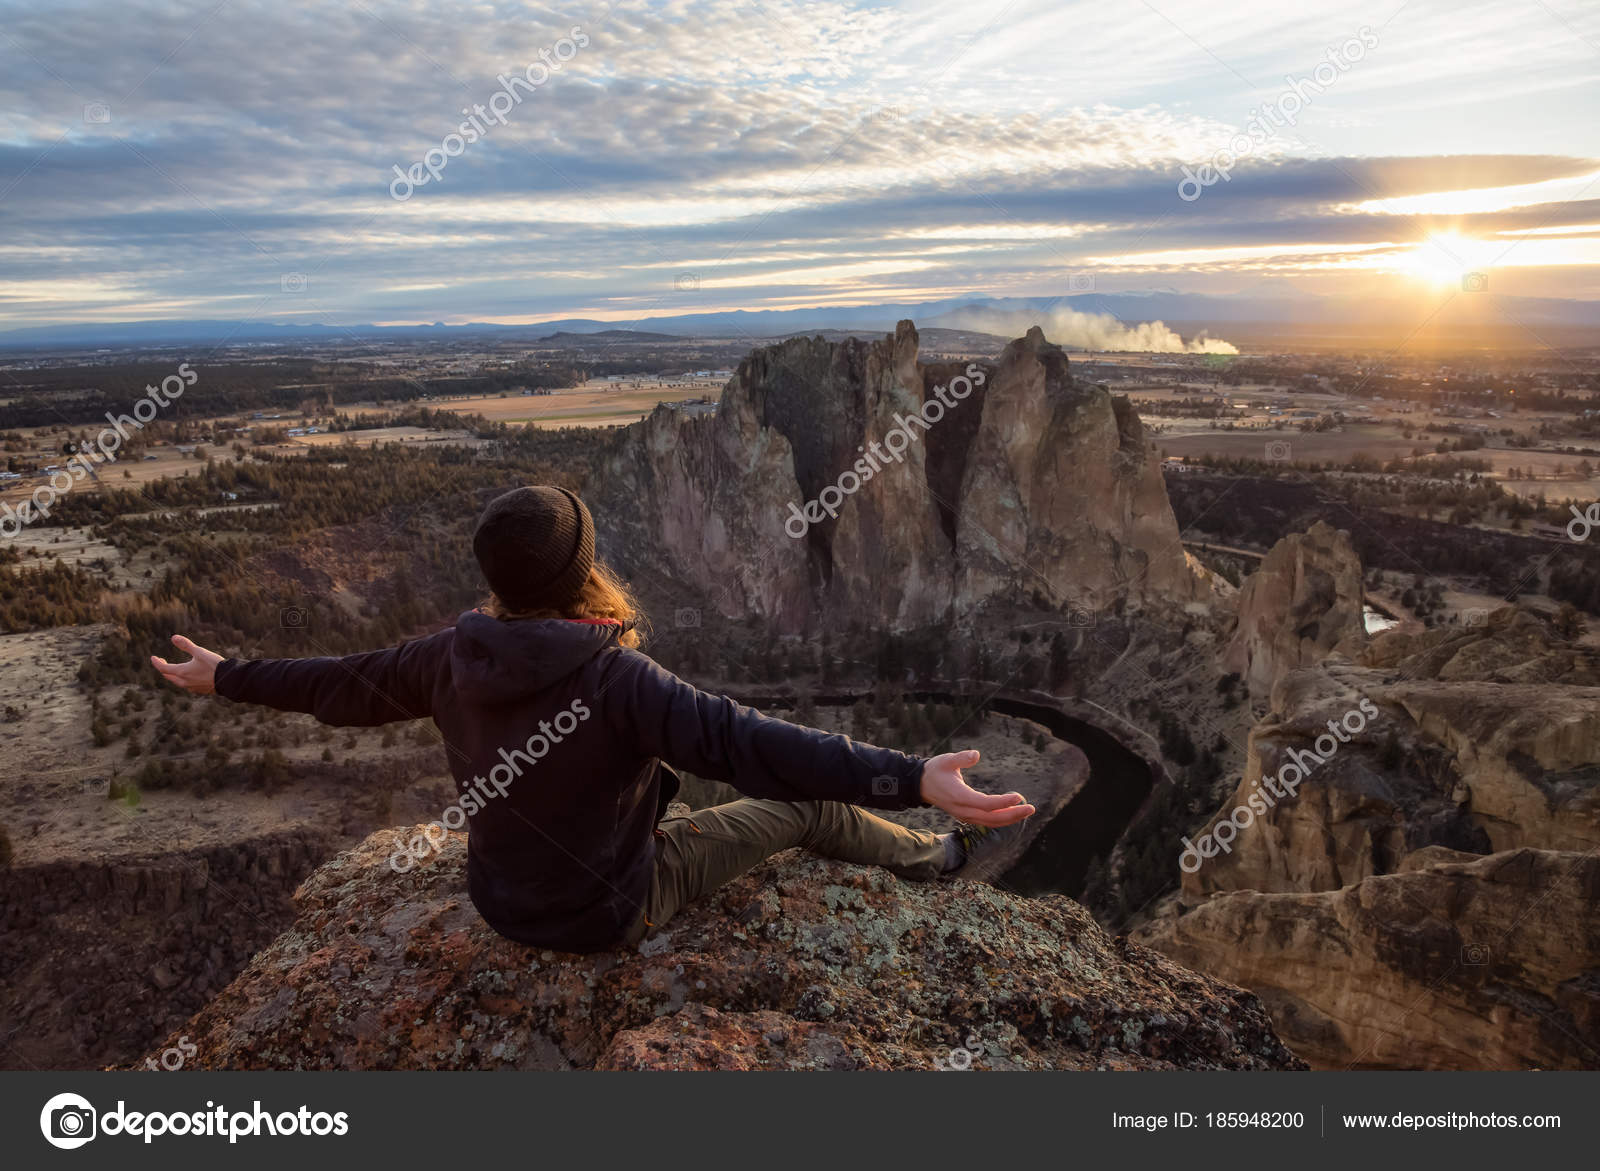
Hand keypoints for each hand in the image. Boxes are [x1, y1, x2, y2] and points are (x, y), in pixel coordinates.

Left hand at [150, 634, 223, 694]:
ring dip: (173, 675)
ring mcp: (192, 688)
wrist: (228, 679)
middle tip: (162, 661)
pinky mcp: (200, 691)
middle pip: (168, 676)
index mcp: (182, 672)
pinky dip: (184, 680)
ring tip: (175, 669)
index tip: (153, 657)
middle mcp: (184, 682)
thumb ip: (186, 645)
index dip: (156, 662)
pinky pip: (187, 686)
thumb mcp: (199, 652)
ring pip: (177, 682)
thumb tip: (173, 637)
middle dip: (164, 669)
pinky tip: (190, 677)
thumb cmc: (213, 664)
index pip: (163, 668)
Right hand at [918, 750, 1034, 826]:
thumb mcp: (946, 760)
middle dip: (1013, 814)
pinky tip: (1012, 813)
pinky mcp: (966, 816)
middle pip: (991, 818)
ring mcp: (964, 815)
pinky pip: (986, 822)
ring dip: (1009, 819)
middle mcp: (963, 810)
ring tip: (1026, 811)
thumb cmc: (935, 770)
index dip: (1003, 802)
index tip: (1018, 797)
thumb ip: (962, 758)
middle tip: (1030, 808)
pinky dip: (1000, 820)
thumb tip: (976, 754)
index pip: (985, 804)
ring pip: (990, 822)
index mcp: (959, 796)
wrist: (920, 785)